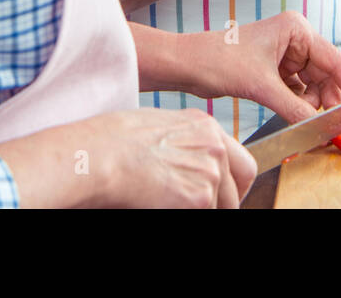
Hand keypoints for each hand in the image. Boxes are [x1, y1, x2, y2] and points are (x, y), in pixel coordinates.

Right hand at [0, 108, 255, 207]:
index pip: (241, 161)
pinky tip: (162, 206)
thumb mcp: (157, 127)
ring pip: (221, 206)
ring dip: (202, 208)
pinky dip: (185, 212)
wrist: (99, 155)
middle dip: (227, 201)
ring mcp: (211, 172)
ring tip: (168, 202)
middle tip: (204, 206)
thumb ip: (184, 144)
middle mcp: (214, 146)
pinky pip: (206, 213)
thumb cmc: (111, 142)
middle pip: (240, 186)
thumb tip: (187, 164)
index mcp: (204, 126)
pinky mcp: (200, 198)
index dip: (235, 183)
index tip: (225, 195)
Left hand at [192, 11, 340, 122]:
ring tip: (313, 124)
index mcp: (295, 29)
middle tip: (337, 125)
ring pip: (312, 86)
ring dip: (313, 106)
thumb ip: (295, 109)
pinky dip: (300, 106)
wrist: (187, 65)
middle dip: (329, 100)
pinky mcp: (274, 72)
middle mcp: (294, 39)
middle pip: (325, 75)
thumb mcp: (261, 86)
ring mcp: (284, 56)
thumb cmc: (218, 60)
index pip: (333, 58)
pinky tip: (301, 119)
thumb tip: (320, 127)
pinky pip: (297, 92)